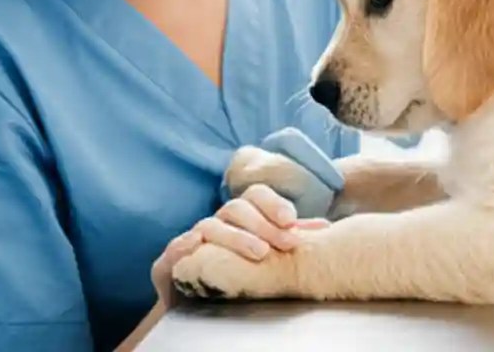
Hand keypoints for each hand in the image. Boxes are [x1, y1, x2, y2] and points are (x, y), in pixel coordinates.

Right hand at [152, 184, 328, 307]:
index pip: (256, 196)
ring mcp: (193, 238)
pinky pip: (176, 248)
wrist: (193, 297)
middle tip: (286, 243)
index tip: (292, 219)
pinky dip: (186, 246)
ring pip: (212, 226)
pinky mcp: (170, 259)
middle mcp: (217, 221)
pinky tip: (197, 247)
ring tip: (260, 252)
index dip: (273, 204)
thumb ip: (289, 236)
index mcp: (240, 216)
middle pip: (237, 209)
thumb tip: (323, 227)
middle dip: (264, 225)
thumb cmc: (236, 270)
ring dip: (237, 238)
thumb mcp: (267, 251)